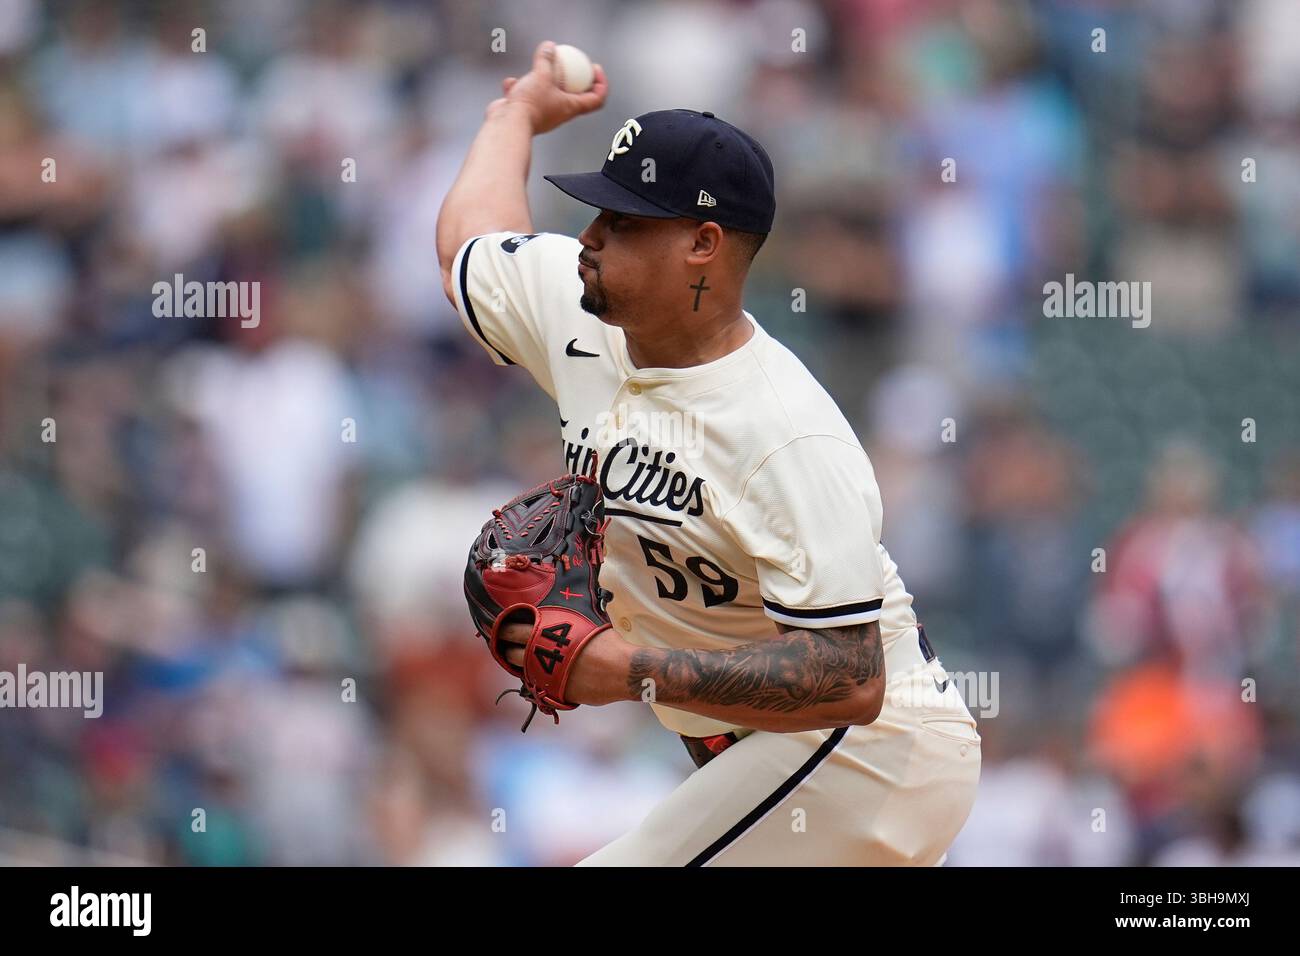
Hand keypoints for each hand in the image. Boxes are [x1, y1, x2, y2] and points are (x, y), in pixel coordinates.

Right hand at [493, 40, 607, 134]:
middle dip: (575, 79)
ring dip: (542, 81)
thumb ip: (546, 59)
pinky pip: (528, 98)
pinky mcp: (528, 115)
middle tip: (570, 64)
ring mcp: (545, 115)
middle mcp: (560, 113)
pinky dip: (521, 89)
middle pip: (576, 96)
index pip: (597, 98)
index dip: (601, 83)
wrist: (508, 125)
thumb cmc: (530, 104)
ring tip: (534, 72)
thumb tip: (549, 46)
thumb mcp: (541, 75)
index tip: (595, 68)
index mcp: (571, 107)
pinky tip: (511, 83)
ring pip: (548, 95)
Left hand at [496, 622, 627, 705]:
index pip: (518, 630)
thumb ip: (566, 626)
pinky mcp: (554, 691)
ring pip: (521, 669)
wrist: (622, 670)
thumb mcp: (585, 625)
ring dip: (515, 663)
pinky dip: (532, 677)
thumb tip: (558, 623)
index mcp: (551, 634)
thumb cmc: (608, 644)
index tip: (501, 627)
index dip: (507, 629)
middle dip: (504, 647)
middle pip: (513, 651)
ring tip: (512, 657)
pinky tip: (532, 673)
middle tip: (500, 643)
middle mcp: (545, 654)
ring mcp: (548, 674)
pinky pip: (536, 683)